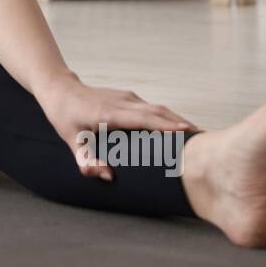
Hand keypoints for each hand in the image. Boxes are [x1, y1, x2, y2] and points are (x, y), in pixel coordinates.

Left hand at [39, 75, 196, 180]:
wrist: (61, 89)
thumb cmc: (65, 116)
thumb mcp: (71, 140)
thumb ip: (86, 159)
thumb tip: (107, 176)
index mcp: (109, 113)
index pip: (142, 119)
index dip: (164, 125)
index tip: (186, 132)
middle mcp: (123, 102)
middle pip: (157, 112)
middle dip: (181, 125)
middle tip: (204, 140)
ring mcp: (128, 98)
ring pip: (159, 108)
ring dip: (178, 121)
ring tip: (199, 136)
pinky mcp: (130, 98)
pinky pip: (154, 108)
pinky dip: (169, 117)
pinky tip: (180, 129)